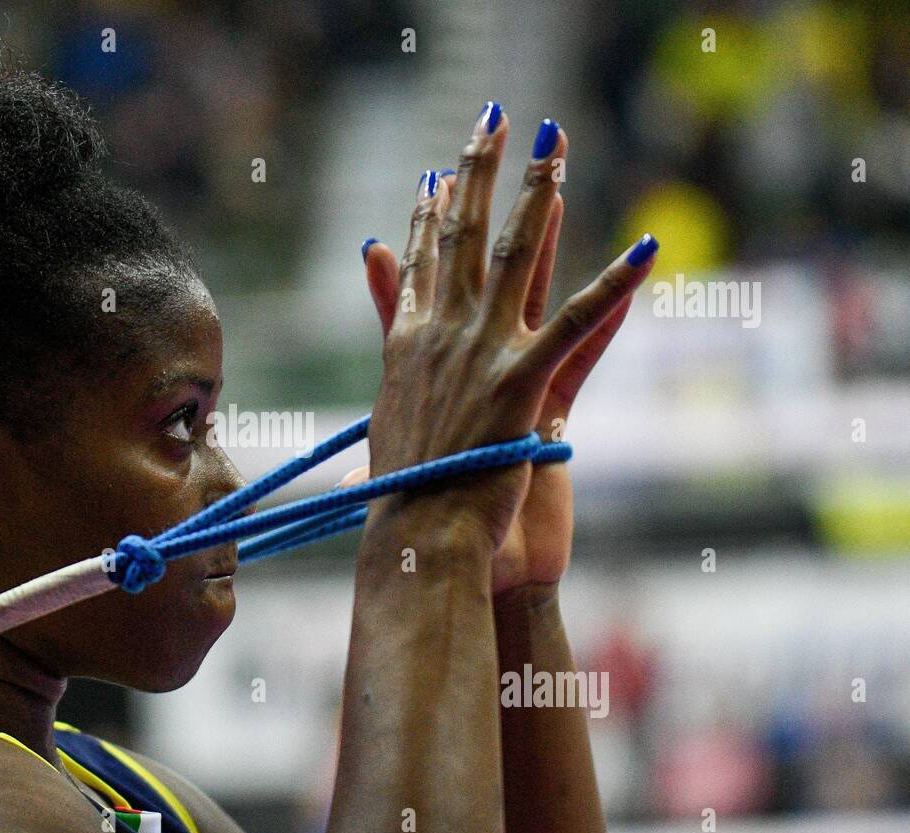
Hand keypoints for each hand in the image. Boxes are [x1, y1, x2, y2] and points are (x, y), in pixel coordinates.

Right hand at [353, 107, 654, 571]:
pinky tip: (646, 248)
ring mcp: (481, 355)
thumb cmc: (405, 503)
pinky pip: (578, 324)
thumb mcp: (386, 436)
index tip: (436, 177)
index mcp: (407, 350)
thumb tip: (355, 413)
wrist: (420, 541)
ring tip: (556, 147)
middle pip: (463, 239)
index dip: (431, 218)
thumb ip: (382, 389)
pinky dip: (616, 286)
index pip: (421, 268)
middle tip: (494, 121)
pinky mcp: (523, 383)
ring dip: (537, 195)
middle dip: (478, 173)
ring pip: (515, 257)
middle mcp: (440, 338)